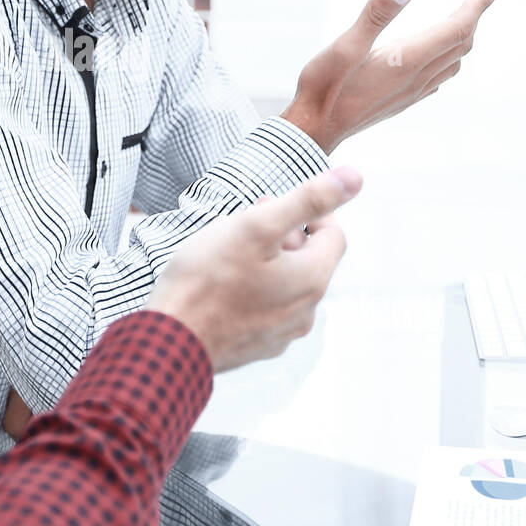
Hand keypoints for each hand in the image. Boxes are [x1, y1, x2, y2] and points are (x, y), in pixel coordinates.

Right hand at [146, 166, 360, 371]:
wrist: (170, 341)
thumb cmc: (207, 280)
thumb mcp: (257, 227)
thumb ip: (307, 200)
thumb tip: (354, 177)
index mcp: (312, 280)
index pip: (333, 234)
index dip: (310, 212)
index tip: (275, 203)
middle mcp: (305, 312)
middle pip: (308, 260)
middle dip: (282, 235)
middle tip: (245, 220)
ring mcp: (281, 334)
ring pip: (285, 285)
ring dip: (266, 262)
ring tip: (228, 250)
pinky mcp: (256, 347)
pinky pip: (265, 308)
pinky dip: (252, 290)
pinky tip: (220, 284)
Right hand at [281, 0, 499, 153]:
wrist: (314, 131)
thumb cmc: (324, 89)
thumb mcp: (344, 46)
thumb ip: (375, 16)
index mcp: (408, 61)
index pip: (457, 29)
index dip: (477, 6)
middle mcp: (416, 78)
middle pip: (460, 45)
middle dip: (472, 18)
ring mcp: (410, 93)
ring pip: (452, 63)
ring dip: (461, 39)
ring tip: (459, 21)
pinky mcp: (401, 102)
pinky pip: (438, 78)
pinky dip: (447, 59)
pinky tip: (434, 56)